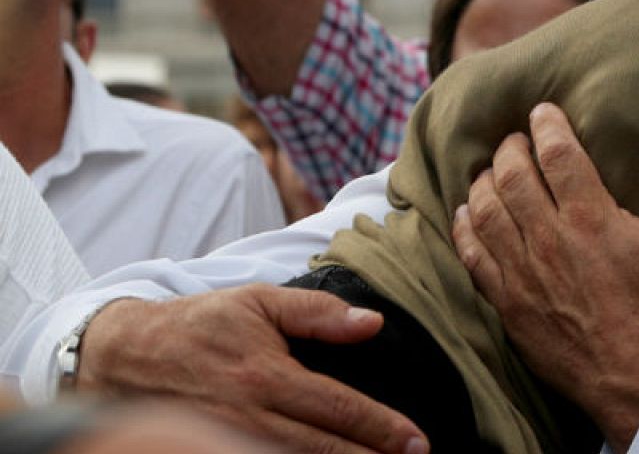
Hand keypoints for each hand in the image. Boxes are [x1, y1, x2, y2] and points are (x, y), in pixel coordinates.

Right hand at [77, 286, 426, 453]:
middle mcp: (246, 415)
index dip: (381, 428)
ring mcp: (222, 440)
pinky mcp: (203, 451)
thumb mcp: (259, 301)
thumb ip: (318, 313)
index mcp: (265, 375)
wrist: (120, 354)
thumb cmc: (198, 324)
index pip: (337, 408)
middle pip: (319, 450)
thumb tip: (373, 324)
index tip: (417, 442)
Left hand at [454, 105, 638, 449]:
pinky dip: (465, 230)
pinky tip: (467, 217)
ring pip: (485, 213)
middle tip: (516, 138)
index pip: (557, 154)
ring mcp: (523, 275)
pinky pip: (473, 259)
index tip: (543, 112)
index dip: (547, 126)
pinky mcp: (509, 307)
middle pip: (512, 177)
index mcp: (592, 218)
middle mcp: (549, 240)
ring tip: (489, 169)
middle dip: (510, 149)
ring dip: (483, 183)